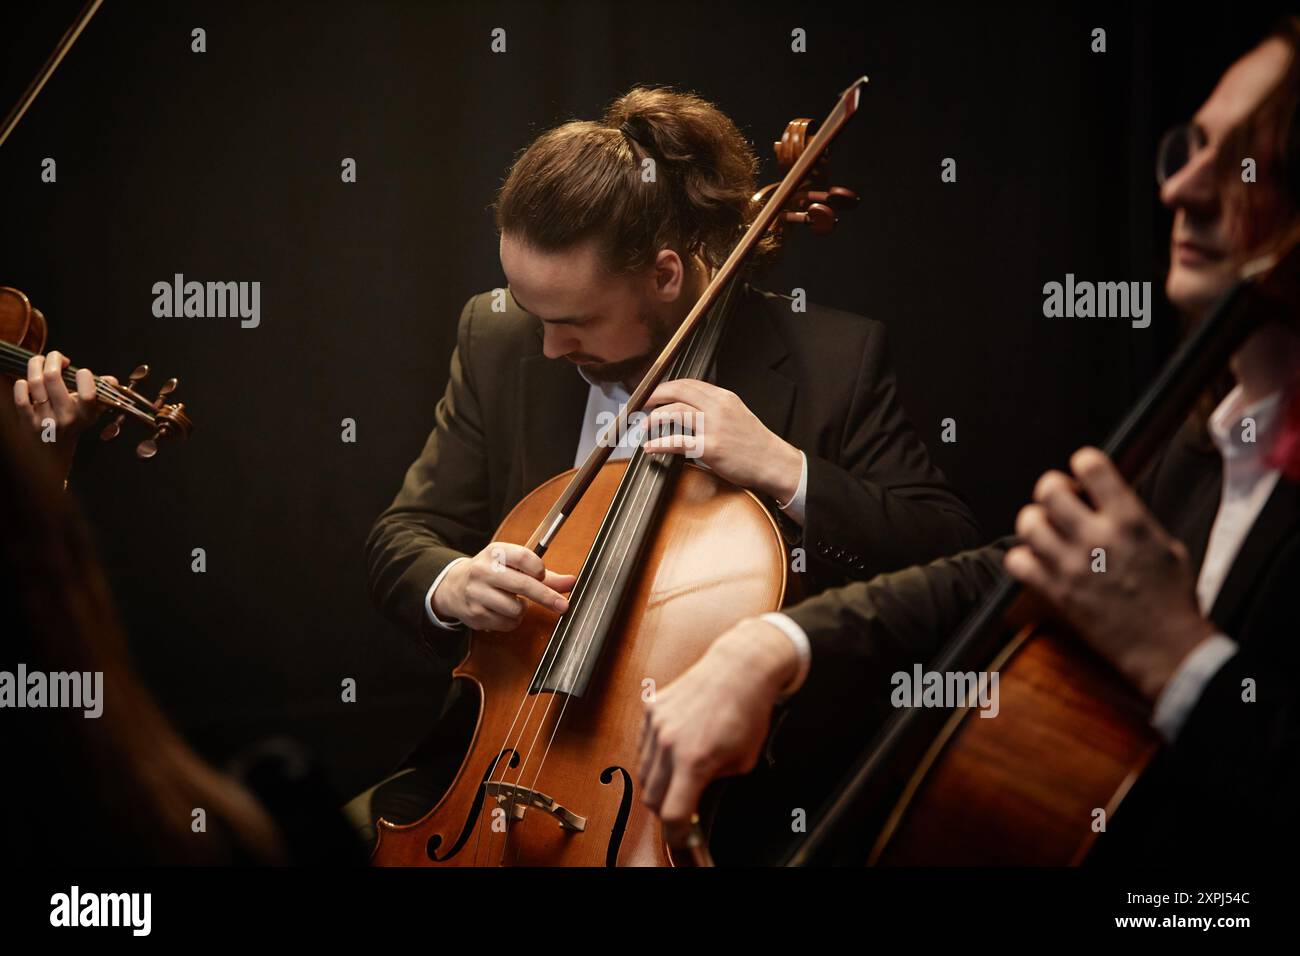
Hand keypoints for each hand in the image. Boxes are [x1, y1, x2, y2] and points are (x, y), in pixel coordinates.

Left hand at [13, 351, 116, 478]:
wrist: (53, 452)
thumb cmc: (73, 426)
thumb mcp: (92, 412)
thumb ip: (103, 394)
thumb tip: (111, 380)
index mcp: (86, 414)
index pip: (88, 393)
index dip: (84, 375)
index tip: (81, 372)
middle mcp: (66, 417)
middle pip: (53, 377)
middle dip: (53, 358)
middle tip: (55, 357)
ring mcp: (45, 420)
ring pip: (35, 382)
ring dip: (35, 365)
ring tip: (40, 362)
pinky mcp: (27, 422)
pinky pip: (21, 397)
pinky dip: (21, 384)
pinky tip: (26, 382)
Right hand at [432, 541, 576, 631]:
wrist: (453, 586)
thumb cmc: (491, 574)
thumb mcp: (513, 566)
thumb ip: (545, 575)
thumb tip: (571, 582)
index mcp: (495, 552)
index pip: (524, 557)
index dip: (539, 568)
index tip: (542, 576)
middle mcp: (484, 570)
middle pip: (524, 585)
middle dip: (547, 597)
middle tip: (562, 605)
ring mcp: (477, 593)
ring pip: (516, 608)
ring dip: (522, 610)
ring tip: (515, 603)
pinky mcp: (475, 614)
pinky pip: (506, 623)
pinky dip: (511, 621)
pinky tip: (503, 612)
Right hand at [639, 618, 797, 829]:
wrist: (739, 669)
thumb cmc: (747, 711)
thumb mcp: (742, 762)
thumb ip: (715, 783)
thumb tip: (698, 796)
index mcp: (695, 759)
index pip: (672, 813)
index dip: (676, 834)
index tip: (680, 838)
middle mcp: (669, 742)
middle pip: (651, 797)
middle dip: (665, 809)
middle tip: (682, 807)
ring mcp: (656, 724)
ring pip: (643, 771)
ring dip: (659, 781)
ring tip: (682, 771)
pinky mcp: (651, 709)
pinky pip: (644, 745)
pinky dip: (655, 755)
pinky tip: (675, 748)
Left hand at [642, 379, 801, 501]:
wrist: (774, 463)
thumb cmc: (756, 443)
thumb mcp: (738, 414)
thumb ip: (716, 407)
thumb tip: (691, 406)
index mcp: (724, 398)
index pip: (689, 383)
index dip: (667, 387)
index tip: (655, 393)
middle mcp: (718, 408)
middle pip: (678, 392)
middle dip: (655, 396)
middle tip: (642, 404)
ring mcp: (714, 427)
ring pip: (675, 413)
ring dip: (654, 418)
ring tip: (645, 425)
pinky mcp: (710, 448)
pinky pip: (678, 442)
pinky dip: (659, 443)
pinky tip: (650, 446)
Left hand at [1004, 447, 1215, 700]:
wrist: (1166, 647)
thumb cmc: (1172, 599)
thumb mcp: (1166, 546)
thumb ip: (1134, 520)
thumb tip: (1110, 501)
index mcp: (1130, 520)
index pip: (1091, 465)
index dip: (1082, 464)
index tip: (1083, 476)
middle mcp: (1097, 538)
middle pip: (1048, 489)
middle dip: (1052, 491)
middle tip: (1060, 503)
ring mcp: (1072, 565)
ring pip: (1027, 523)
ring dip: (1034, 524)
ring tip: (1047, 533)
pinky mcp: (1056, 592)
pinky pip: (1016, 562)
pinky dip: (1021, 558)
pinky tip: (1037, 562)